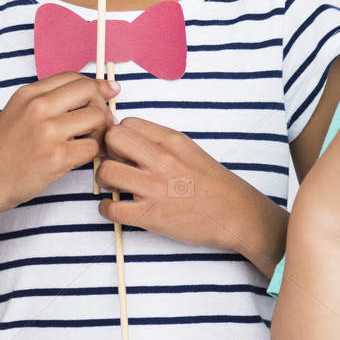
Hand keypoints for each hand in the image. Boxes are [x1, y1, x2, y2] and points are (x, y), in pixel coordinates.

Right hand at [0, 73, 118, 218]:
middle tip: (101, 124)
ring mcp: (48, 132)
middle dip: (102, 107)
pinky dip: (94, 152)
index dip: (96, 86)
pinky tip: (83, 157)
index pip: (74, 77)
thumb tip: (95, 89)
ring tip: (92, 141)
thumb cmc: (4, 149)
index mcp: (28, 94)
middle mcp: (38, 108)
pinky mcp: (56, 158)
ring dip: (101, 131)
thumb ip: (49, 100)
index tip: (106, 96)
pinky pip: (92, 147)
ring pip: (96, 118)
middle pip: (89, 93)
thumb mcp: (19, 112)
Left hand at [94, 117, 270, 254]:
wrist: (235, 214)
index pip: (127, 123)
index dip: (119, 134)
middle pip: (112, 139)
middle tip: (114, 163)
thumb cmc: (211, 182)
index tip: (123, 148)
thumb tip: (126, 138)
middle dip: (106, 151)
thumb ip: (159, 141)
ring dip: (104, 180)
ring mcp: (156, 188)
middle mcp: (162, 160)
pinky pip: (112, 209)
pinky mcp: (152, 216)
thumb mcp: (188, 148)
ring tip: (115, 186)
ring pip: (106, 172)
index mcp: (171, 140)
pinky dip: (107, 208)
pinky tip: (115, 207)